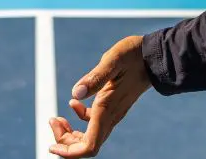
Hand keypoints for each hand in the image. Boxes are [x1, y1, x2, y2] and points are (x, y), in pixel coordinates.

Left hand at [49, 35, 152, 156]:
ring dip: (71, 133)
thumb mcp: (113, 61)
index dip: (69, 151)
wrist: (154, 56)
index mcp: (107, 110)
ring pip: (90, 136)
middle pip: (87, 145)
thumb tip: (76, 94)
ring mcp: (112, 113)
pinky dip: (79, 119)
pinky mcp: (112, 106)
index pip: (89, 145)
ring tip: (57, 118)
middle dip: (66, 141)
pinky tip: (73, 104)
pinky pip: (94, 123)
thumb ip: (95, 77)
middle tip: (52, 121)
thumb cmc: (134, 56)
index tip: (52, 146)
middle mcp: (111, 116)